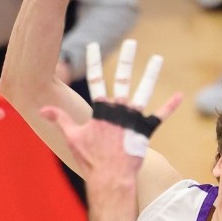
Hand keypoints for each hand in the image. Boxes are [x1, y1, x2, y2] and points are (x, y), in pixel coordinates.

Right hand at [39, 39, 182, 182]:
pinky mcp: (145, 131)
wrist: (110, 178)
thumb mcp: (72, 136)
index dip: (93, 61)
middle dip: (126, 59)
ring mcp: (133, 120)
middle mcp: (118, 110)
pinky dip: (170, 106)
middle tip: (131, 42)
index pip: (95, 80)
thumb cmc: (90, 159)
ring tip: (157, 58)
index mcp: (101, 110)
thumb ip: (60, 119)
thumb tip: (42, 109)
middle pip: (122, 79)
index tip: (92, 45)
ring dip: (150, 74)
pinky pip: (160, 116)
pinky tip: (180, 95)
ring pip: (143, 91)